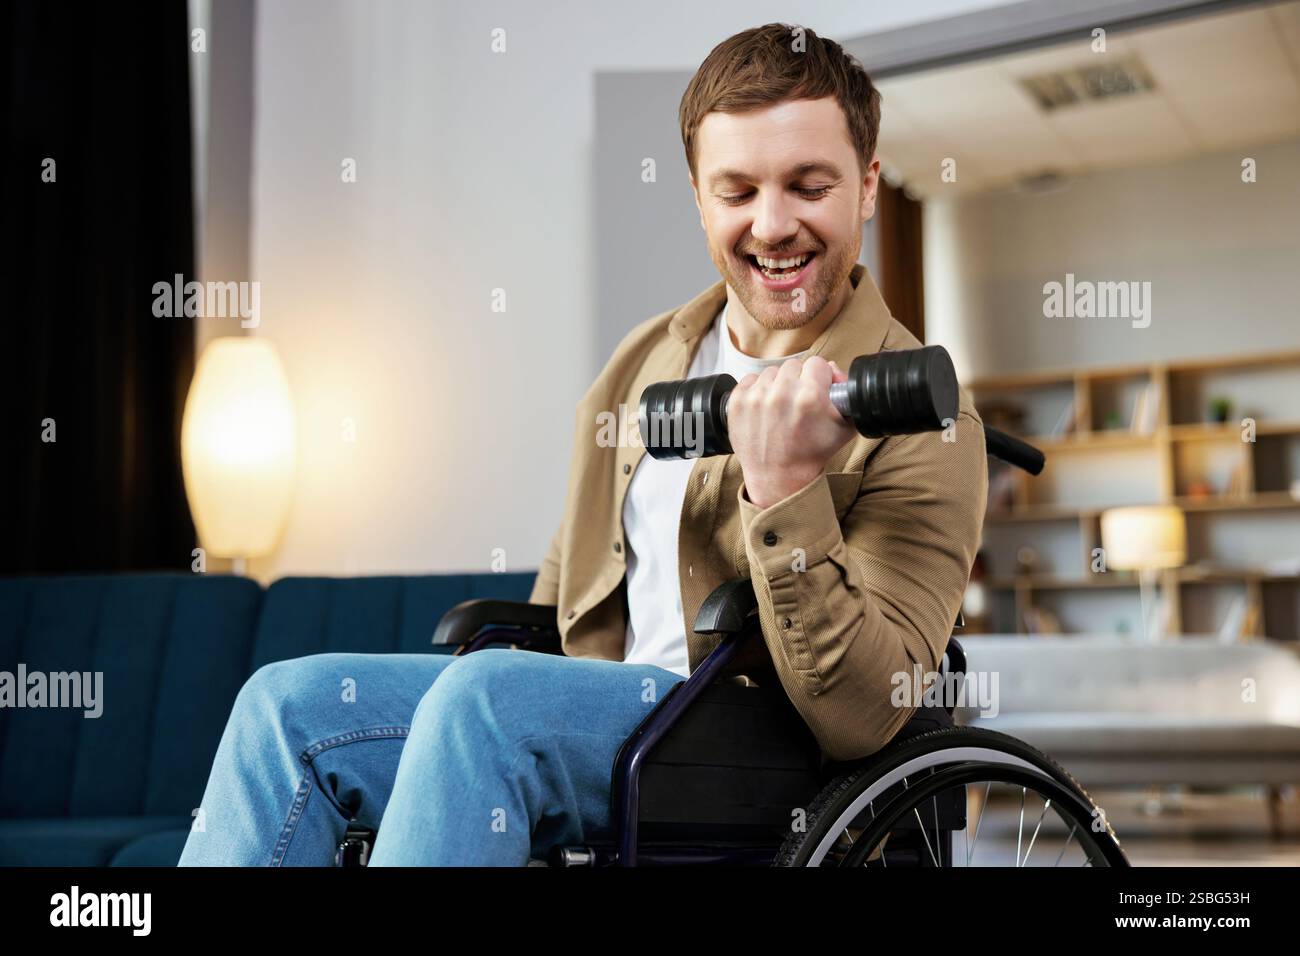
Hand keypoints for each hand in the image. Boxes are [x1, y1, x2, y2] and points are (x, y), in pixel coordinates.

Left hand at [727, 356, 857, 508]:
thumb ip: (846, 393)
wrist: (778, 477)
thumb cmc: (811, 453)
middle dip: (798, 380)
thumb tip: (833, 369)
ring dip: (777, 385)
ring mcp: (756, 397)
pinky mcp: (737, 402)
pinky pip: (750, 380)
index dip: (820, 377)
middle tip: (798, 402)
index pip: (818, 364)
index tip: (817, 390)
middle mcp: (781, 393)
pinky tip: (764, 409)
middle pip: (794, 366)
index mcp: (810, 396)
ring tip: (780, 408)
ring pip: (771, 372)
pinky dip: (757, 391)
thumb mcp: (844, 427)